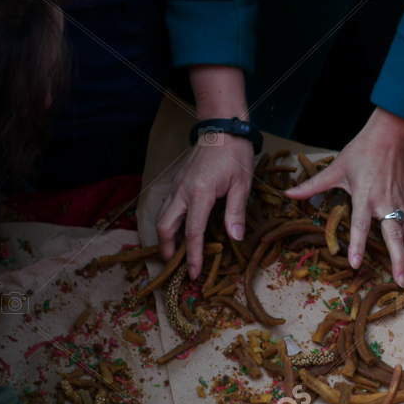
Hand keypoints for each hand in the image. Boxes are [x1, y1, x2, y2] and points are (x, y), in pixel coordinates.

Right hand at [148, 135, 254, 279]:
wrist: (222, 129)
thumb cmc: (235, 155)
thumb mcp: (242, 183)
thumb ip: (236, 212)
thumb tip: (235, 238)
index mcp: (200, 193)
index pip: (192, 232)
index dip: (192, 255)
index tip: (193, 273)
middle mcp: (182, 191)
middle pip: (165, 226)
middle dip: (167, 249)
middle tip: (176, 265)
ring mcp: (176, 186)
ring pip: (162, 216)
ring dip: (165, 237)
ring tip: (174, 253)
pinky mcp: (176, 183)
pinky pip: (166, 207)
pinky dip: (168, 223)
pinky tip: (177, 230)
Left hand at [285, 108, 403, 286]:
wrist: (391, 134)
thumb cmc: (362, 151)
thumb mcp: (335, 168)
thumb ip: (312, 186)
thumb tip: (288, 193)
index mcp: (365, 196)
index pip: (360, 225)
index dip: (356, 244)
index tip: (355, 264)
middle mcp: (386, 203)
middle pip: (394, 236)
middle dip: (398, 261)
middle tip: (400, 282)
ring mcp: (403, 202)